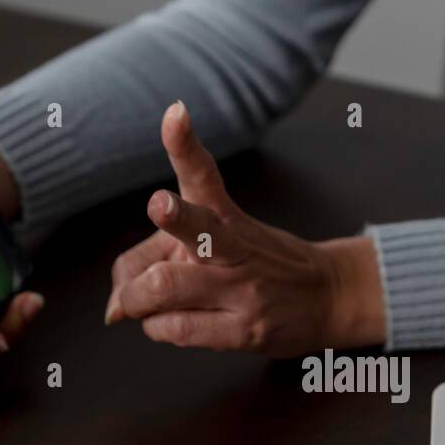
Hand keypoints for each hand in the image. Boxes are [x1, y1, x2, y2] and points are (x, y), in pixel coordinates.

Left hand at [104, 101, 385, 355]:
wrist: (330, 296)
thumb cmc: (262, 267)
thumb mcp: (220, 239)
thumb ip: (156, 258)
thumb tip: (114, 307)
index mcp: (225, 215)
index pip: (202, 174)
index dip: (184, 144)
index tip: (175, 114)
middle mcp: (233, 248)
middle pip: (189, 231)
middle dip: (151, 240)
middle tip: (135, 264)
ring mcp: (241, 290)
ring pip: (166, 288)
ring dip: (135, 301)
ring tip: (140, 306)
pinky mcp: (244, 330)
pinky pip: (177, 330)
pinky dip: (156, 327)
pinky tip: (166, 323)